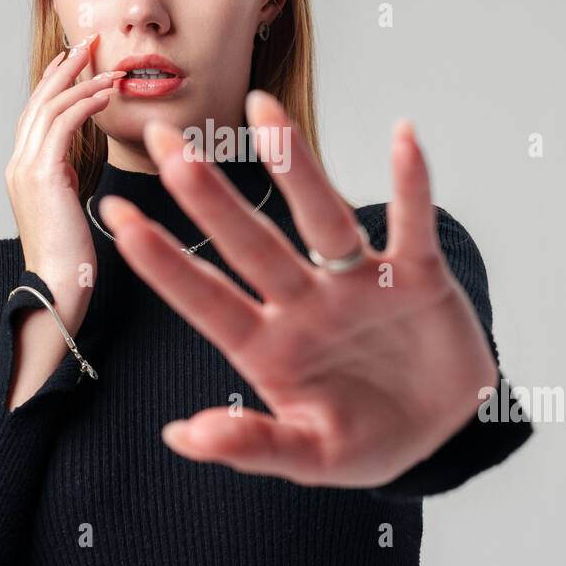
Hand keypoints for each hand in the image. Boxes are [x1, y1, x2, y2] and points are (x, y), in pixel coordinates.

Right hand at [6, 30, 124, 327]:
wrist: (57, 289)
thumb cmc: (69, 257)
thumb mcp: (64, 208)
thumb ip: (62, 180)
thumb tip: (72, 164)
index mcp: (22, 170)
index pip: (36, 113)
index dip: (55, 82)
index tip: (76, 60)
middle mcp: (18, 164)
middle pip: (39, 100)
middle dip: (65, 68)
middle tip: (90, 43)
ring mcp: (26, 169)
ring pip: (50, 107)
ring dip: (81, 81)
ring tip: (107, 64)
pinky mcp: (43, 176)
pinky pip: (63, 125)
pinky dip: (85, 103)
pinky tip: (107, 93)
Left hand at [96, 89, 500, 488]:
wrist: (447, 429)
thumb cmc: (369, 439)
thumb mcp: (312, 457)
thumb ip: (253, 445)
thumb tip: (182, 436)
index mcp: (270, 348)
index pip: (206, 298)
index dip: (164, 262)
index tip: (118, 219)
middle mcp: (306, 303)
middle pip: (251, 242)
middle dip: (207, 195)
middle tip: (165, 141)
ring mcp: (360, 284)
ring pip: (323, 217)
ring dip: (295, 166)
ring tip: (263, 108)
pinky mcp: (417, 275)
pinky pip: (413, 222)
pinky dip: (413, 183)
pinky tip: (403, 137)